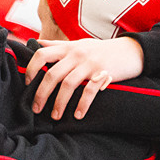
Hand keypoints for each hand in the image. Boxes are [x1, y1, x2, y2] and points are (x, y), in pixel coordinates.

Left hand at [25, 37, 143, 119]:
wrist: (132, 50)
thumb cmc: (101, 49)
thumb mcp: (79, 43)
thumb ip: (57, 45)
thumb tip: (36, 43)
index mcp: (67, 48)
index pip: (41, 54)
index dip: (31, 69)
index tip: (27, 84)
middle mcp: (76, 54)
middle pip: (52, 74)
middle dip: (41, 94)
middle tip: (36, 109)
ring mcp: (90, 64)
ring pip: (68, 84)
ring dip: (59, 103)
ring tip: (55, 116)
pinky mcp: (103, 73)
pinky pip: (89, 91)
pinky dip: (82, 105)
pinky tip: (78, 115)